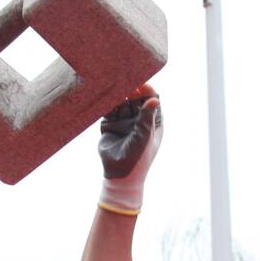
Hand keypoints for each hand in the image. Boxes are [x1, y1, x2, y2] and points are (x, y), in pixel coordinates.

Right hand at [98, 84, 161, 215]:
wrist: (120, 176)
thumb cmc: (138, 158)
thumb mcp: (145, 137)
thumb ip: (147, 117)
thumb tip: (153, 99)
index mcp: (152, 122)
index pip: (152, 100)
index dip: (147, 91)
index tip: (141, 85)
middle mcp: (138, 120)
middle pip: (136, 99)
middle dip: (131, 91)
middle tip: (126, 84)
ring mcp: (124, 122)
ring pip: (121, 103)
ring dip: (118, 96)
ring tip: (114, 88)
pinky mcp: (109, 125)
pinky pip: (108, 111)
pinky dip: (107, 104)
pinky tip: (105, 98)